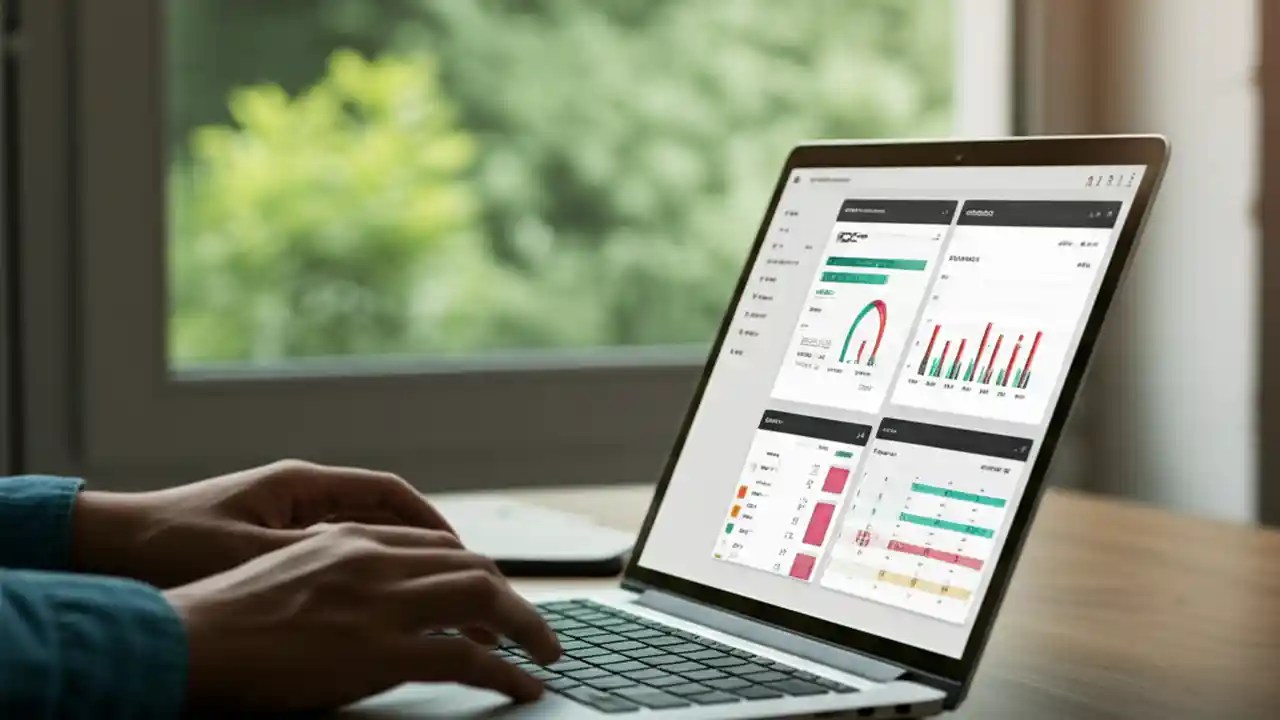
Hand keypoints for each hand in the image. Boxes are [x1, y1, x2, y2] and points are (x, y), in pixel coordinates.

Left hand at [74, 460, 455, 587]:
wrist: (110, 545)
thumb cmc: (172, 544)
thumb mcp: (251, 553)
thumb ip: (314, 558)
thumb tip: (379, 570)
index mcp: (300, 484)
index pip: (389, 491)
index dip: (432, 520)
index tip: (463, 551)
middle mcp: (298, 492)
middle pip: (382, 509)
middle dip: (425, 541)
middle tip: (462, 575)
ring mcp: (284, 514)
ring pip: (361, 530)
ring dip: (396, 556)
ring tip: (429, 591)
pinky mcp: (268, 538)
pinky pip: (334, 549)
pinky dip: (362, 569)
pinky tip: (372, 601)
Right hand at [164, 523, 560, 710]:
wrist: (189, 642)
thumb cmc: (222, 619)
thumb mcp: (287, 575)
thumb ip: (337, 577)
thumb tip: (366, 603)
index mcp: (351, 540)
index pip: (437, 547)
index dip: (473, 573)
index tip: (491, 597)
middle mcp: (376, 561)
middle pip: (471, 566)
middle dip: (511, 597)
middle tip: (532, 626)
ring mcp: (383, 605)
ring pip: (485, 600)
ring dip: (527, 627)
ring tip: (546, 652)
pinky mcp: (384, 652)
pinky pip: (470, 659)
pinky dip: (508, 672)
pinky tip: (524, 685)